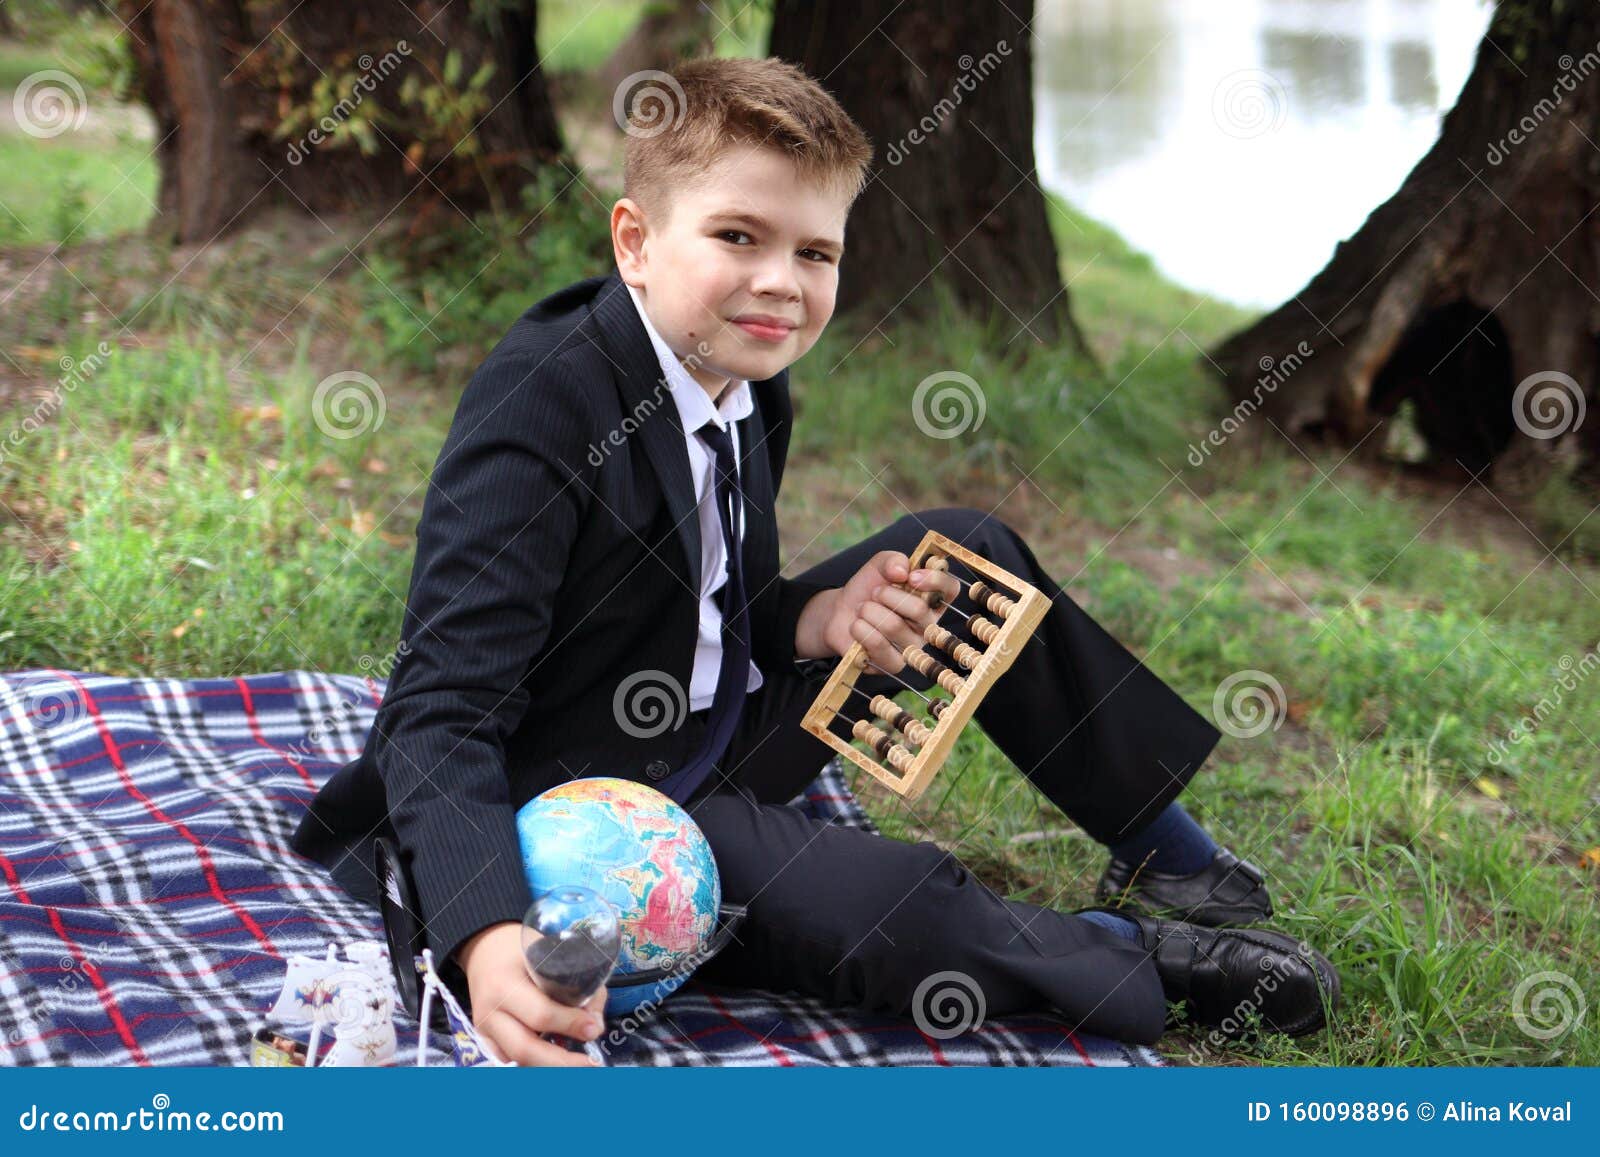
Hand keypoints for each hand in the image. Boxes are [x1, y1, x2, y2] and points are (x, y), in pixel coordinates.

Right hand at [457, 921, 607, 1066]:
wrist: (484, 949)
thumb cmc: (521, 950)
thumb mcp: (550, 952)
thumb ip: (577, 983)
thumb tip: (595, 1025)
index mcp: (506, 983)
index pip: (540, 1014)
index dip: (570, 1024)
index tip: (594, 1029)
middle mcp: (491, 1011)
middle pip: (525, 1049)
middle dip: (561, 1062)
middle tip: (592, 1064)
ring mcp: (484, 1029)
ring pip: (517, 1060)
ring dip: (550, 1067)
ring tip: (579, 1065)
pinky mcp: (484, 1040)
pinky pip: (509, 1060)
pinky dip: (534, 1064)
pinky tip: (555, 1062)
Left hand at [816, 551, 961, 674]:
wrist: (841, 612)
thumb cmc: (868, 589)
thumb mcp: (879, 565)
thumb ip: (892, 560)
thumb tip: (902, 571)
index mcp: (932, 599)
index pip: (950, 590)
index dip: (935, 581)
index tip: (911, 577)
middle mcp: (927, 625)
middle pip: (920, 609)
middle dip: (888, 595)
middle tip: (874, 593)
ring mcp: (912, 646)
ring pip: (894, 625)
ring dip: (869, 610)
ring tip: (863, 609)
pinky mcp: (894, 664)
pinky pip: (878, 644)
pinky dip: (861, 629)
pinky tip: (857, 625)